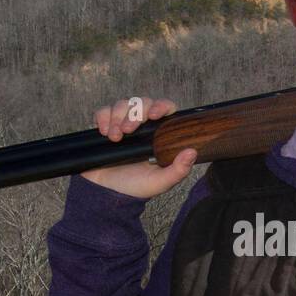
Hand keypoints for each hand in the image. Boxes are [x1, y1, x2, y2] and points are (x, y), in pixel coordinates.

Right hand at [80, 96, 197, 198]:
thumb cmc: (135, 187)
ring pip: (122, 104)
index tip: (154, 115)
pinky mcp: (105, 126)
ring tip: (114, 138)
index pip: (165, 109)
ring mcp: (123, 125)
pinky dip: (103, 118)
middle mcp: (142, 126)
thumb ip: (178, 170)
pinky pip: (103, 111)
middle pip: (142, 102)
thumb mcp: (160, 182)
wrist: (107, 193)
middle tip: (127, 131)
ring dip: (117, 118)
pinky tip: (104, 133)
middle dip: (134, 114)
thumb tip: (192, 151)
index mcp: (158, 135)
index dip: (160, 106)